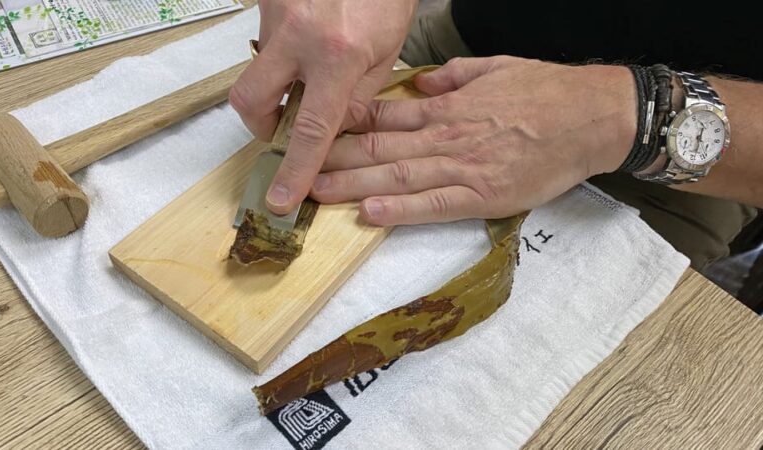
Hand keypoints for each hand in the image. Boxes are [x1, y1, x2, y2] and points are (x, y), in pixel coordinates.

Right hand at [229, 0, 416, 214]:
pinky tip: (309, 43)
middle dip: (261, 124)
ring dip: (276, 84)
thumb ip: (357, 98)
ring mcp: (276, 14)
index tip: (281, 198)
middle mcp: (298, 35)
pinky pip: (265, 43)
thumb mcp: (387, 52)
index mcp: (338, 55)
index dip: (295, 169)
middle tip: (285, 126)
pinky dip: (282, 55)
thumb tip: (332, 132)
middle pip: (251, 101)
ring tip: (308, 72)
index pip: (310, 128)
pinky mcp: (267, 1)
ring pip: (256, 70)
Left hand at [310, 57, 637, 224]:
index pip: (383, 115)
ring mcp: (463, 168)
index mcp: (446, 106)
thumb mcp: (494, 68)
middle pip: (378, 147)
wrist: (593, 116)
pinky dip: (400, 210)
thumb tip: (418, 82)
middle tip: (294, 169)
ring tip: (315, 193)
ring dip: (352, 186)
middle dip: (332, 159)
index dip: (343, 125)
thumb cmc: (546, 91)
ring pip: (396, 176)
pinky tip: (368, 214)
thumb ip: (452, 75)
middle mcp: (446, 136)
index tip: (313, 133)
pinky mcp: (485, 196)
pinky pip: (434, 205)